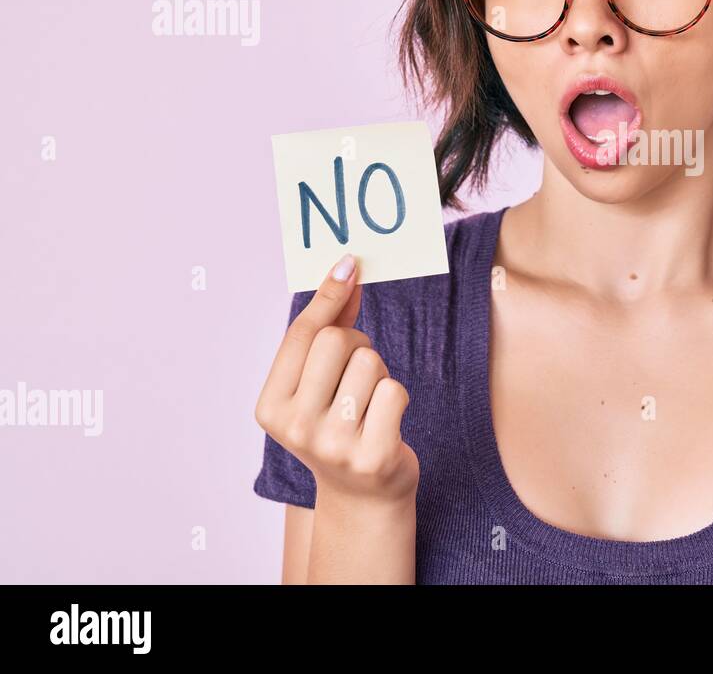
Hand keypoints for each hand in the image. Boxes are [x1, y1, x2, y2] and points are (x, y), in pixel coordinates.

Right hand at [254, 254, 418, 503]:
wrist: (363, 493)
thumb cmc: (341, 423)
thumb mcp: (321, 382)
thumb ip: (329, 327)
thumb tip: (345, 271)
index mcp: (271, 406)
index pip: (302, 334)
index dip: (329, 295)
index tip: (349, 264)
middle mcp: (295, 426)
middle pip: (337, 341)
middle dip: (357, 344)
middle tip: (357, 372)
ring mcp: (332, 444)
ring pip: (370, 362)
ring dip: (379, 374)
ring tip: (369, 403)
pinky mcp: (372, 455)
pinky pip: (394, 390)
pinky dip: (396, 397)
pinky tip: (385, 421)